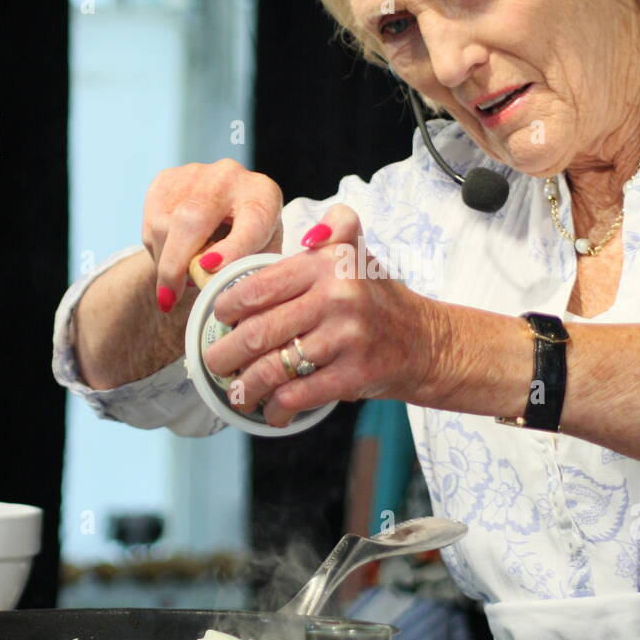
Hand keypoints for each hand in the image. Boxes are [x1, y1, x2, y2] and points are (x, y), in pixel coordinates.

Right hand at [142, 159, 283, 311]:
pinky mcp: (167, 178)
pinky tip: (174, 253)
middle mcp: (230, 177)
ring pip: (165, 224)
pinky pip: (150, 220)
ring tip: (180, 277)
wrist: (230, 206)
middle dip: (176, 263)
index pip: (251, 222)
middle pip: (193, 218)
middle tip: (169, 297)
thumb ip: (249, 273)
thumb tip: (229, 301)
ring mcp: (195, 173)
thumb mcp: (261, 256)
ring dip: (165, 260)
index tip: (211, 268)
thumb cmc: (251, 239)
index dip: (232, 247)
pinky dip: (156, 248)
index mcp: (264, 196)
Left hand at [202, 203, 441, 426]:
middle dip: (224, 355)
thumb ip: (333, 230)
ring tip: (236, 392)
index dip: (227, 309)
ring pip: (272, 369)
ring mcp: (346, 337)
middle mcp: (337, 297)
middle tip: (215, 363)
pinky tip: (271, 412)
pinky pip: (298, 396)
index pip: (258, 287)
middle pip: (257, 332)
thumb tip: (310, 228)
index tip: (220, 321)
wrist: (424, 341)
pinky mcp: (355, 375)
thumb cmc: (377, 300)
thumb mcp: (358, 255)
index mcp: (329, 264)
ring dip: (244, 387)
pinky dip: (277, 409)